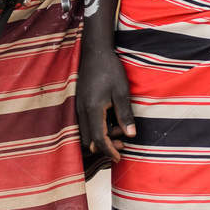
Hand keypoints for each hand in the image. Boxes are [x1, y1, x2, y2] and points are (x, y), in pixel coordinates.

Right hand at [77, 44, 135, 165]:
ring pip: (85, 133)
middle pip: (89, 141)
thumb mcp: (122, 91)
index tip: (119, 158)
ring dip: (100, 138)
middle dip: (105, 146)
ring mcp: (78, 107)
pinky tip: (109, 122)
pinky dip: (95, 129)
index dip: (109, 151)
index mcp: (93, 109)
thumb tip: (131, 135)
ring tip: (118, 130)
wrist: (95, 52)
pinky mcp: (79, 104)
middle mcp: (82, 111)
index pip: (99, 139)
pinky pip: (84, 124)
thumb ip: (125, 114)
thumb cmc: (110, 70)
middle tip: (123, 143)